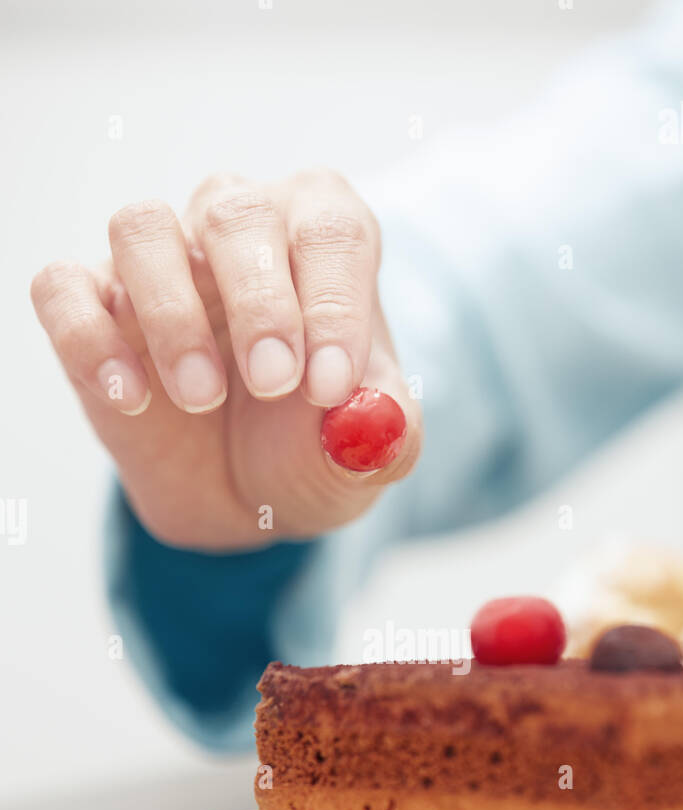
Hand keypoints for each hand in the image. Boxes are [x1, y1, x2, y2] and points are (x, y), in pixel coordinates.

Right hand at [31, 170, 422, 548]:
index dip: (334, 304)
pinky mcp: (92, 305)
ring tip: (201, 398)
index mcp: (322, 239)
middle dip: (259, 301)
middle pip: (236, 213)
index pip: (331, 230)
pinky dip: (89, 339)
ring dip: (172, 314)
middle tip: (271, 383)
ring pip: (143, 229)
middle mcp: (239, 227)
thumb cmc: (310, 447)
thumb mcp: (365, 459)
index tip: (330, 386)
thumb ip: (387, 439)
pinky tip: (131, 399)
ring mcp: (161, 261)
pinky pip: (64, 289)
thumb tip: (375, 421)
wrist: (245, 493)